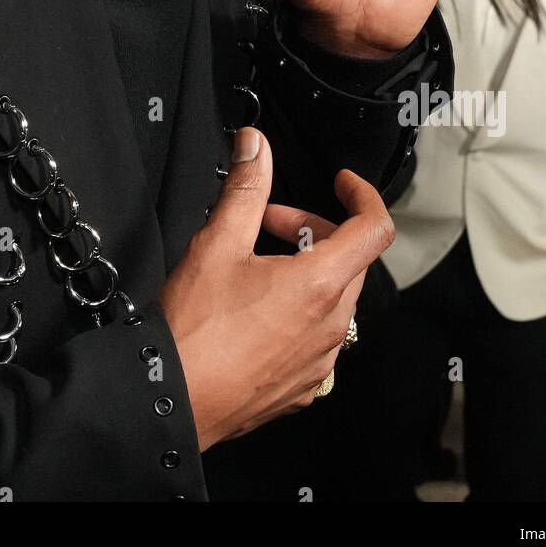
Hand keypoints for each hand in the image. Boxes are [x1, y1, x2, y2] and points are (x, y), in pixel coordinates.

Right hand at [159, 127, 391, 451]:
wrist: (171, 399)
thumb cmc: (193, 331)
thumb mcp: (217, 244)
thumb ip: (244, 188)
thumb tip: (255, 147)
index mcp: (319, 285)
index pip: (374, 229)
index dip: (363, 195)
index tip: (343, 184)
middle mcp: (330, 326)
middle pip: (349, 260)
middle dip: (314, 229)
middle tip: (269, 222)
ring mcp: (319, 361)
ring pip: (334, 299)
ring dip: (308, 271)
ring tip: (259, 266)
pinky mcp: (303, 386)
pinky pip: (318, 337)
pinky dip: (299, 312)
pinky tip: (258, 310)